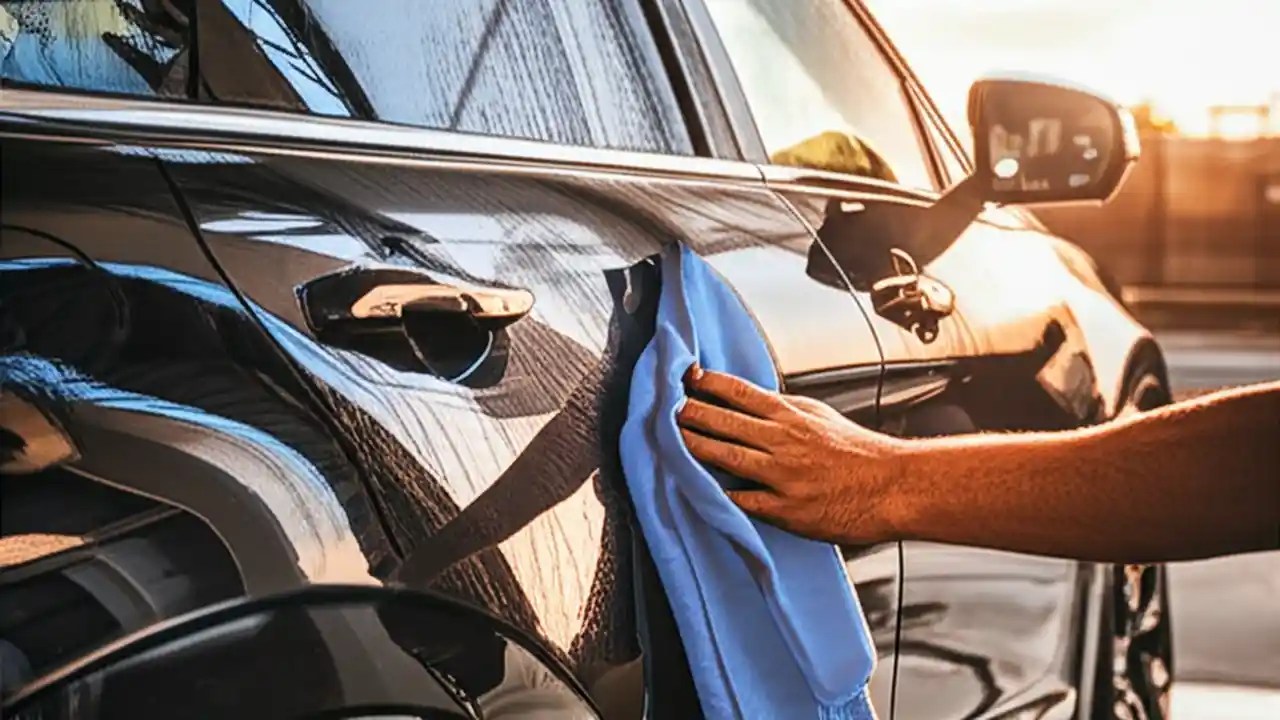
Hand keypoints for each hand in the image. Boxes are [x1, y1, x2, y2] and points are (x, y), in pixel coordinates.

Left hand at [677, 365, 907, 545]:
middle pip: (725, 422)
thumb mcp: (819, 417)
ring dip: (694, 446)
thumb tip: (751, 399)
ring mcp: (782, 476)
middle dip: (691, 412)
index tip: (687, 376)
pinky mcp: (785, 509)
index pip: (741, 392)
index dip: (709, 383)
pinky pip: (743, 500)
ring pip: (726, 457)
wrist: (892, 486)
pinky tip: (697, 489)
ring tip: (671, 439)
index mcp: (791, 417)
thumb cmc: (858, 453)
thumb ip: (784, 410)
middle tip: (665, 407)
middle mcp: (783, 442)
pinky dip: (720, 493)